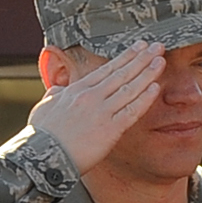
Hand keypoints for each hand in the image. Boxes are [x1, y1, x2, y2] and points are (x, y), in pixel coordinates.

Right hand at [29, 42, 165, 171]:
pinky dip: (145, 99)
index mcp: (77, 90)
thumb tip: (58, 90)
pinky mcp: (109, 130)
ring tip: (160, 60)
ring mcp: (101, 112)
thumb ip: (55, 95)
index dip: (126, 56)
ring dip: (147, 73)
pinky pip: (131, 111)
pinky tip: (156, 87)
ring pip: (130, 89)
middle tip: (158, 46)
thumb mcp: (44, 106)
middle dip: (142, 58)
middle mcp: (91, 96)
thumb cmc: (41, 135)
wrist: (41, 156)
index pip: (107, 69)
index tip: (139, 46)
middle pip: (122, 74)